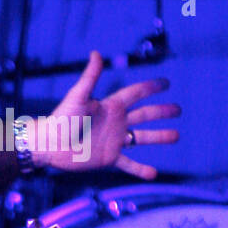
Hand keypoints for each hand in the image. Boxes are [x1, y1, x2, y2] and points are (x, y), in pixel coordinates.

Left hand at [29, 51, 179, 177]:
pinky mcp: (108, 157)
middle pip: (145, 115)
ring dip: (159, 137)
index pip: (135, 94)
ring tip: (176, 136)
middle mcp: (116, 122)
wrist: (49, 145)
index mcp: (110, 106)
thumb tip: (96, 53)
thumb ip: (90, 77)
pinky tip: (154, 173)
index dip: (151, 88)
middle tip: (178, 109)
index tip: (166, 83)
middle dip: (162, 112)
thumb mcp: (77, 97)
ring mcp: (114, 140)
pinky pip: (129, 164)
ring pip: (142, 138)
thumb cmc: (60, 120)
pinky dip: (141, 169)